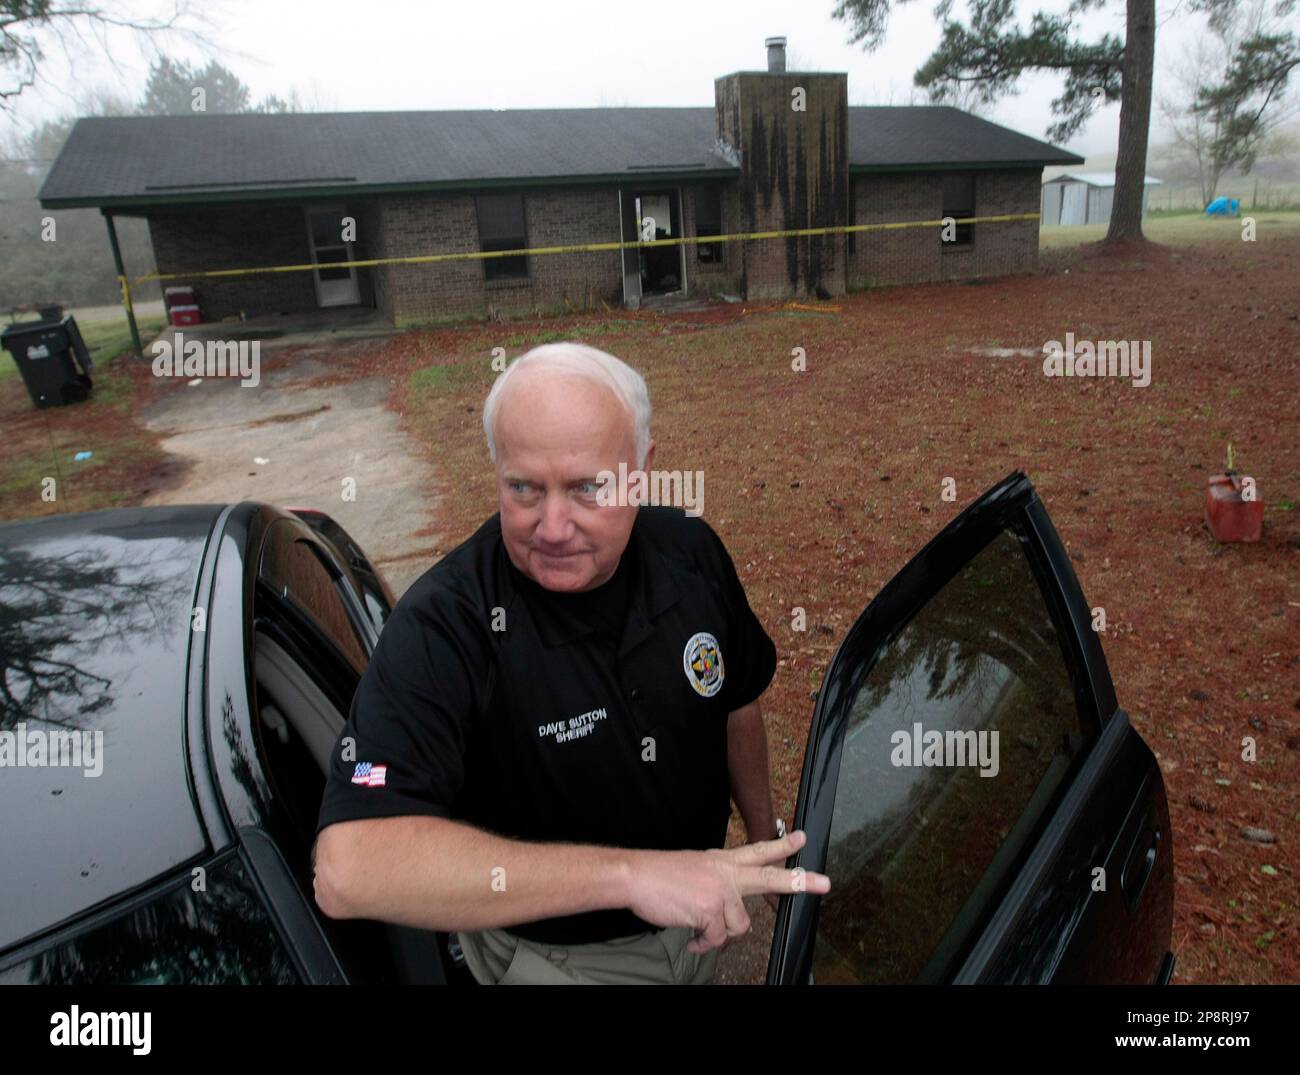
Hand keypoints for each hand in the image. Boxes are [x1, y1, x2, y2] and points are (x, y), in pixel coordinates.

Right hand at [626, 830, 829, 953]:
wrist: (637, 876)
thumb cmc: (661, 876)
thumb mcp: (696, 869)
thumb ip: (718, 885)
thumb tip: (725, 916)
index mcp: (722, 860)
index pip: (757, 851)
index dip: (782, 846)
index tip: (803, 840)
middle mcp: (726, 873)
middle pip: (770, 877)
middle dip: (799, 882)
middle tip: (825, 883)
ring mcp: (720, 891)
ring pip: (739, 926)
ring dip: (718, 933)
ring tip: (699, 929)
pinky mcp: (711, 910)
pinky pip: (717, 939)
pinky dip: (703, 944)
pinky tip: (692, 938)